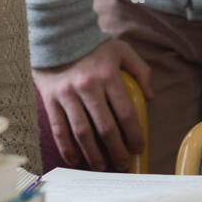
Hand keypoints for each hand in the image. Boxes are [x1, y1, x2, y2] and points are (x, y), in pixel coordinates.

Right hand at [33, 38, 153, 171]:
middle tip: (123, 165)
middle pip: (105, 128)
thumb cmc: (93, 45)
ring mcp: (67, 95)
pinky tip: (76, 160)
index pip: (126, 113)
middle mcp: (88, 87)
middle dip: (116, 151)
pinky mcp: (51, 100)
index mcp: (108, 75)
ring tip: (103, 167)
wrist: (56, 34)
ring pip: (82, 133)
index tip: (138, 148)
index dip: (134, 135)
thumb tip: (150, 97)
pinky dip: (68, 148)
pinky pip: (59, 129)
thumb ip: (140, 70)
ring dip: (93, 155)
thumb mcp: (121, 50)